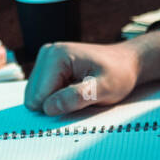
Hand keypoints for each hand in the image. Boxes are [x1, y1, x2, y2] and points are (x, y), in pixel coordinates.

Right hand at [24, 41, 140, 115]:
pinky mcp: (47, 66)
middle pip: (33, 98)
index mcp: (57, 56)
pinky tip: (73, 89)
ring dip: (56, 101)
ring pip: (35, 97)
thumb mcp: (104, 88)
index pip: (39, 98)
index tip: (82, 100)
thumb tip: (49, 107)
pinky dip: (56, 97)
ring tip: (78, 92)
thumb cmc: (119, 75)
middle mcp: (47, 53)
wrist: (126, 63)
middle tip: (81, 97)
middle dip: (56, 104)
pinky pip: (40, 93)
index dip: (60, 107)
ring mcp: (45, 58)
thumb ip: (77, 97)